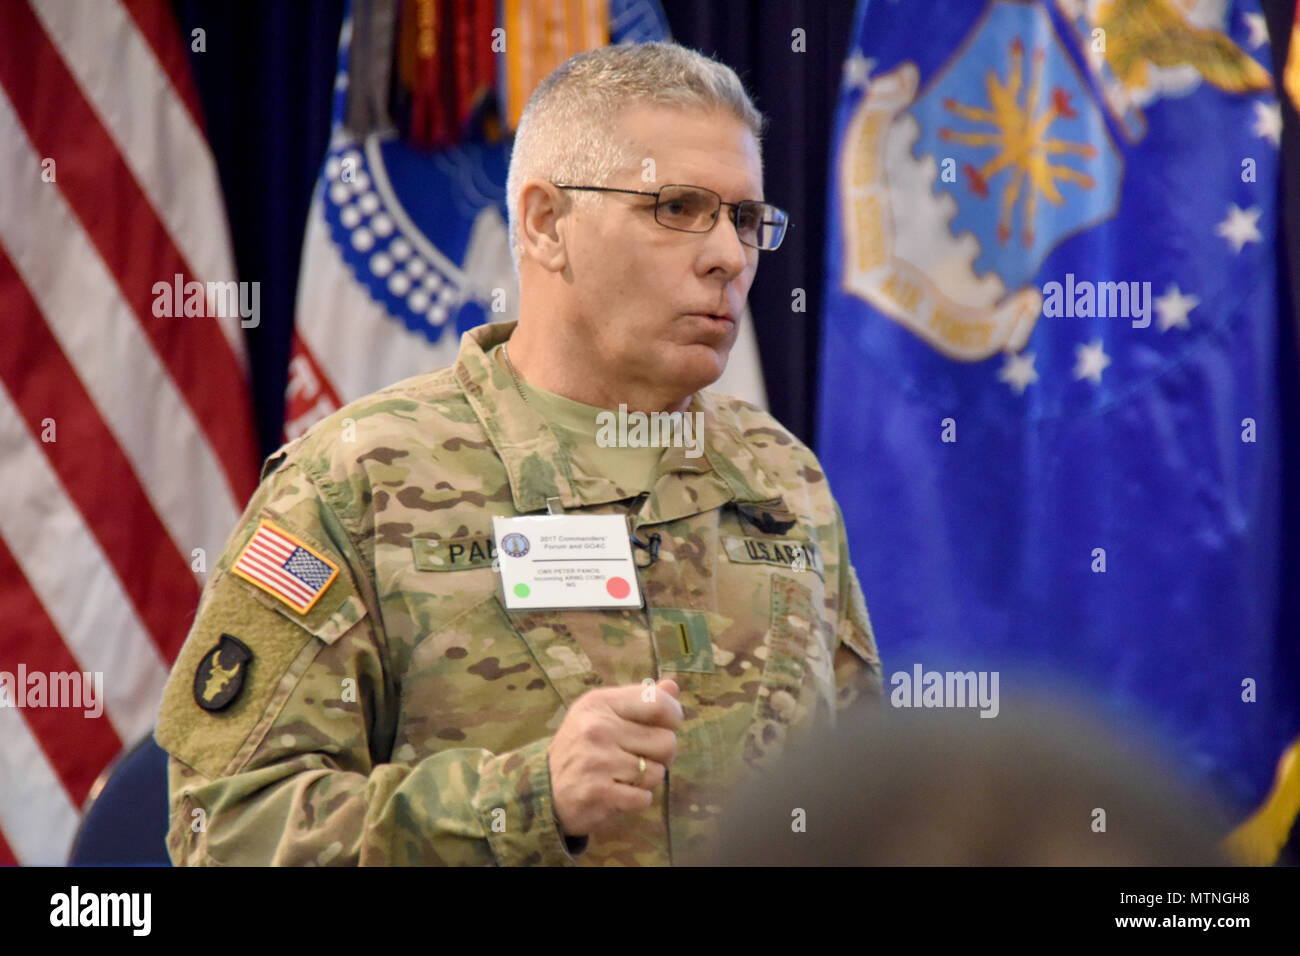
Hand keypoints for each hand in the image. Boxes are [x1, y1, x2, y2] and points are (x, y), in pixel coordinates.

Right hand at [548, 678, 681, 838]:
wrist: (543, 787)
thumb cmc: (583, 746)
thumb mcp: (603, 713)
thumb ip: (640, 699)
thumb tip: (673, 686)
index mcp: (600, 702)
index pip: (658, 702)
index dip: (674, 716)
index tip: (666, 726)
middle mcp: (597, 728)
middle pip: (667, 742)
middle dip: (662, 755)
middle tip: (641, 757)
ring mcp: (597, 761)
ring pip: (657, 773)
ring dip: (647, 779)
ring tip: (624, 775)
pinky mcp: (598, 793)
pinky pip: (644, 798)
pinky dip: (636, 800)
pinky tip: (617, 793)